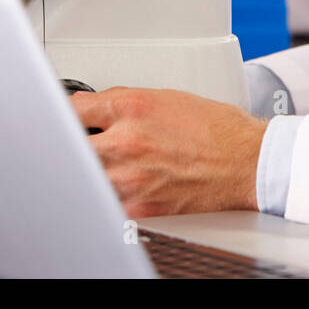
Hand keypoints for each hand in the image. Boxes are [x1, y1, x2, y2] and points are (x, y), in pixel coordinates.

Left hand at [71, 87, 266, 218]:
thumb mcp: (167, 98)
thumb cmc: (215, 130)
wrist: (246, 163)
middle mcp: (127, 142)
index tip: (62, 118)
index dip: (64, 114)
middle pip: (70, 144)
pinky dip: (108, 194)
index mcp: (133, 108)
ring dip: (90, 170)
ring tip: (107, 166)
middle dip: (72, 143)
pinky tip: (121, 187)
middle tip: (78, 144)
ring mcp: (130, 179)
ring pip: (85, 176)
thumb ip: (123, 101)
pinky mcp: (139, 209)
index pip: (72, 109)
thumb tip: (91, 106)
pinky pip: (106, 201)